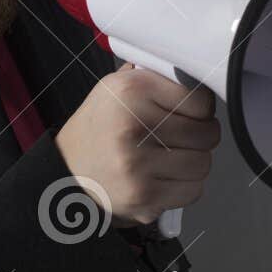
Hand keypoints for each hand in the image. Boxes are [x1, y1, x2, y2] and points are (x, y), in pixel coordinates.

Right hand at [54, 63, 219, 226]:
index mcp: (131, 90)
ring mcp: (138, 165)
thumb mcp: (116, 88)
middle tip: (182, 137)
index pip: (200, 100)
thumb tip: (197, 75)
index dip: (201, 108)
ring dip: (194, 162)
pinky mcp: (143, 196)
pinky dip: (185, 186)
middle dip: (201, 136)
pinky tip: (165, 177)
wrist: (65, 171)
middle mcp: (133, 126)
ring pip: (203, 163)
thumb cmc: (98, 129)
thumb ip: (156, 78)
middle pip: (206, 134)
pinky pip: (192, 190)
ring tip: (170, 157)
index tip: (191, 112)